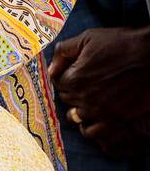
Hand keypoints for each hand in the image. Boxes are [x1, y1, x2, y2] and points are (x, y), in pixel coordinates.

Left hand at [51, 26, 149, 156]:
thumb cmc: (121, 44)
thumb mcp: (87, 38)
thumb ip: (63, 51)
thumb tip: (51, 69)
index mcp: (74, 78)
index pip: (58, 84)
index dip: (66, 76)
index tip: (77, 72)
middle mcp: (84, 98)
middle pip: (67, 100)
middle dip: (74, 91)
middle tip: (87, 83)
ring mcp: (100, 111)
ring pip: (77, 117)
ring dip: (81, 109)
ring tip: (91, 99)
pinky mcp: (117, 119)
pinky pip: (93, 132)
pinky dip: (91, 126)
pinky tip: (96, 115)